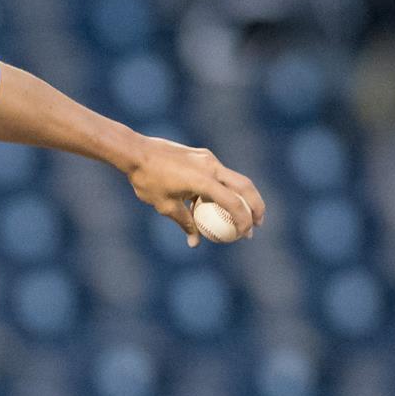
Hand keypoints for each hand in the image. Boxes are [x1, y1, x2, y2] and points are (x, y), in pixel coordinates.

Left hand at [122, 136, 266, 247]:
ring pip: (235, 178)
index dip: (244, 220)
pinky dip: (227, 188)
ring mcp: (208, 159)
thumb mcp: (165, 206)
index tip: (246, 235)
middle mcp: (211, 166)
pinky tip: (222, 201)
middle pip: (245, 187)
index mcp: (204, 180)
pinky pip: (221, 173)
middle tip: (258, 224)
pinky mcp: (203, 155)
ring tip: (245, 214)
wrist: (136, 152)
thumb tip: (194, 243)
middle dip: (256, 206)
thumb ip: (185, 223)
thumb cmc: (148, 181)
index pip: (233, 203)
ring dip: (243, 196)